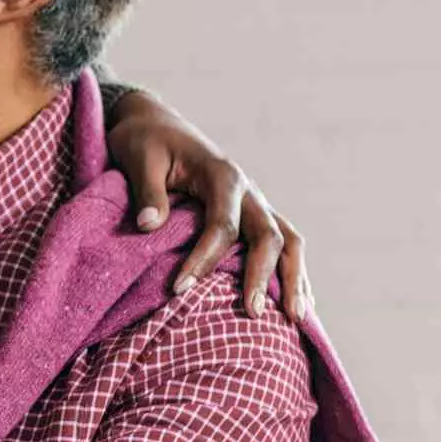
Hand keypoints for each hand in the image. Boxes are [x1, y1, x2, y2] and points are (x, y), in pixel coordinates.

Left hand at [105, 89, 308, 318]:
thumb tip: (147, 225)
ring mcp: (255, 201)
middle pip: (270, 235)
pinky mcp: (252, 211)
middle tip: (253, 314)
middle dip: (264, 277)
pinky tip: (299, 301)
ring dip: (294, 278)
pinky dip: (293, 271)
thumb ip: (148, 192)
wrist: (155, 122)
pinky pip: (284, 242)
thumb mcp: (140, 159)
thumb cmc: (145, 141)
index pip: (222, 226)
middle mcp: (248, 189)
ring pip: (289, 240)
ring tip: (296, 319)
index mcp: (222, 175)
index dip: (203, 259)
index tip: (179, 288)